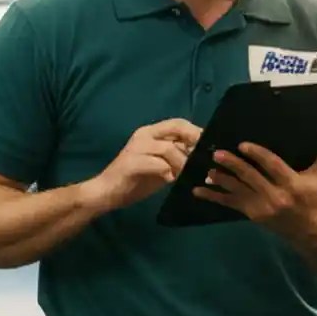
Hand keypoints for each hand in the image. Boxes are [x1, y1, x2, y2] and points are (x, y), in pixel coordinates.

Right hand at [83, 118, 201, 212]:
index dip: (196, 132)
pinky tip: (170, 180)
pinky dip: (168, 173)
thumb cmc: (135, 180)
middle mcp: (144, 135)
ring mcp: (137, 147)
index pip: (178, 123)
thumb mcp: (161, 166)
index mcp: (150, 133)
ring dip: (182, 164)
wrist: (107, 192)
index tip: (209, 147)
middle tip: (203, 159)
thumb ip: (177, 157)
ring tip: (186, 176)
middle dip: (194, 141)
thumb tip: (202, 156)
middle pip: (177, 127)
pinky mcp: (132, 162)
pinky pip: (159, 165)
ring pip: (170, 148)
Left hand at [194, 124, 316, 237]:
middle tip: (217, 153)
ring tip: (208, 168)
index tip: (243, 145)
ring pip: (238, 191)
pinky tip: (198, 190)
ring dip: (221, 179)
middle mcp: (276, 197)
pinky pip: (230, 204)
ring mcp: (262, 208)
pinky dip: (214, 197)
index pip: (272, 167)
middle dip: (233, 165)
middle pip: (251, 178)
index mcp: (293, 184)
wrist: (312, 231)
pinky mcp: (253, 215)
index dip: (257, 155)